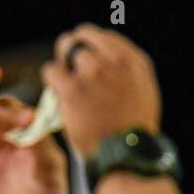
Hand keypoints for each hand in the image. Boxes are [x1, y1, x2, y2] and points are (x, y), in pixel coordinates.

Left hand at [41, 24, 161, 158]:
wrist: (125, 156)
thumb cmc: (132, 134)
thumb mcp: (144, 95)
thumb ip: (127, 74)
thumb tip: (105, 61)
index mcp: (134, 61)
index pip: (105, 37)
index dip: (91, 47)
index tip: (85, 62)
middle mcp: (115, 61)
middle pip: (84, 37)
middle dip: (74, 51)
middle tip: (68, 67)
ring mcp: (94, 72)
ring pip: (66, 49)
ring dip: (62, 65)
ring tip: (63, 84)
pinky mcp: (73, 88)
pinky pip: (51, 70)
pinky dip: (50, 79)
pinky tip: (55, 93)